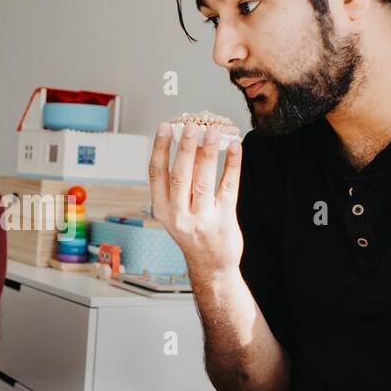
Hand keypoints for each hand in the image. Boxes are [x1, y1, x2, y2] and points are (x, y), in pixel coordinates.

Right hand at [148, 121, 243, 278]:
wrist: (211, 266)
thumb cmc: (193, 234)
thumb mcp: (176, 212)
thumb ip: (179, 184)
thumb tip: (190, 144)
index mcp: (162, 210)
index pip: (156, 174)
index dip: (160, 148)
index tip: (165, 127)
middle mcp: (179, 216)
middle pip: (180, 174)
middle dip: (186, 147)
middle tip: (192, 125)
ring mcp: (202, 219)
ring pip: (203, 179)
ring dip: (208, 152)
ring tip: (213, 131)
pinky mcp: (223, 220)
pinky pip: (228, 187)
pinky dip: (232, 165)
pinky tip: (234, 148)